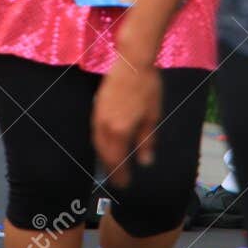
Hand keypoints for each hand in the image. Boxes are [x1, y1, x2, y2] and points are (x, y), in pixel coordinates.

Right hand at [92, 57, 162, 187]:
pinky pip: (95, 131)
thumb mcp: (152, 116)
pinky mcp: (96, 105)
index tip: (123, 185)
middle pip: (104, 153)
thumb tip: (145, 162)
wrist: (132, 61)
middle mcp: (106, 125)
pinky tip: (105, 145)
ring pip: (97, 143)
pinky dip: (99, 143)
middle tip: (116, 181)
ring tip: (110, 166)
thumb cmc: (147, 87)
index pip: (117, 159)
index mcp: (120, 129)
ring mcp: (99, 114)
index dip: (120, 174)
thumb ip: (147, 140)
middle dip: (110, 169)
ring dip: (103, 157)